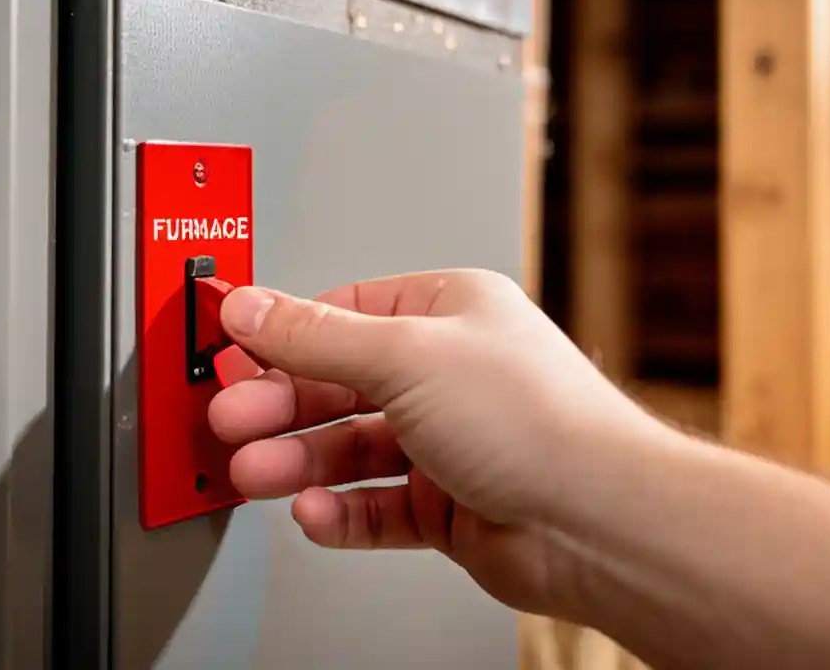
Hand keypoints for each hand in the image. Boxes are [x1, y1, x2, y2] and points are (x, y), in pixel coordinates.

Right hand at [208, 270, 663, 614]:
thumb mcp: (404, 354)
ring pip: (350, 450)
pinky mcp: (447, 506)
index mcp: (446, 312)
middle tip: (232, 421)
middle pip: (338, 386)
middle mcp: (447, 374)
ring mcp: (448, 443)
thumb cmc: (538, 421)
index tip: (231, 351)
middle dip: (280, 406)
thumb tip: (248, 307)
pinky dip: (339, 512)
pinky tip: (314, 513)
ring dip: (299, 463)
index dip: (283, 335)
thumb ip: (314, 336)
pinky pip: (375, 507)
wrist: (598, 521)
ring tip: (257, 474)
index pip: (342, 315)